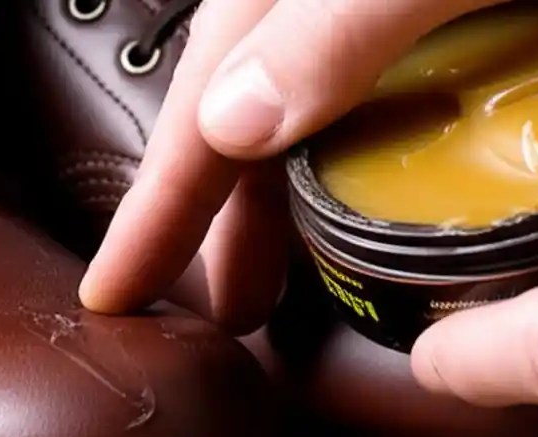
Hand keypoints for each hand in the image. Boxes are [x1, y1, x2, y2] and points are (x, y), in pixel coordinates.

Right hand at [79, 0, 501, 332]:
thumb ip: (339, 26)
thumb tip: (235, 125)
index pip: (198, 108)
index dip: (156, 208)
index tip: (119, 288)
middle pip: (234, 115)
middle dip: (212, 220)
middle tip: (213, 306)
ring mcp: (359, 2)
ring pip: (289, 106)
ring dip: (273, 195)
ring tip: (271, 274)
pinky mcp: (419, 8)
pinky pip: (350, 87)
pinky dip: (338, 148)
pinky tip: (350, 176)